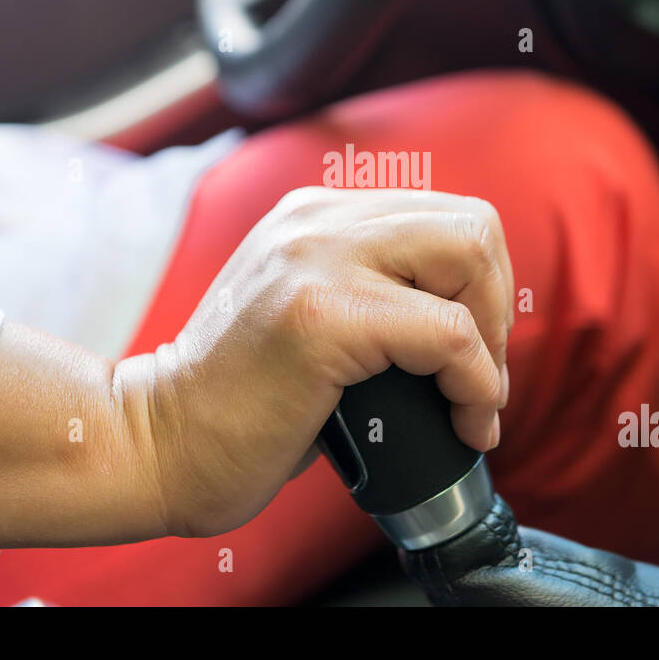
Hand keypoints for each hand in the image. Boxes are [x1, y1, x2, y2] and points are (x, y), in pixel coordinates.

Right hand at [140, 186, 513, 538]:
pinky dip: (476, 385)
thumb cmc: (244, 403)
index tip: (473, 353)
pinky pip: (447, 332)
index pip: (450, 215)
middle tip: (478, 375)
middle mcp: (317, 219)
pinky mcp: (320, 315)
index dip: (483, 287)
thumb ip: (373, 291)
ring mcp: (315, 259)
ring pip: (469, 256)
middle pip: (473, 223)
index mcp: (317, 216)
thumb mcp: (311, 317)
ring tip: (472, 398)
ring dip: (493, 339)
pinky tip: (464, 424)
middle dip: (498, 306)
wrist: (160, 444)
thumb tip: (473, 322)